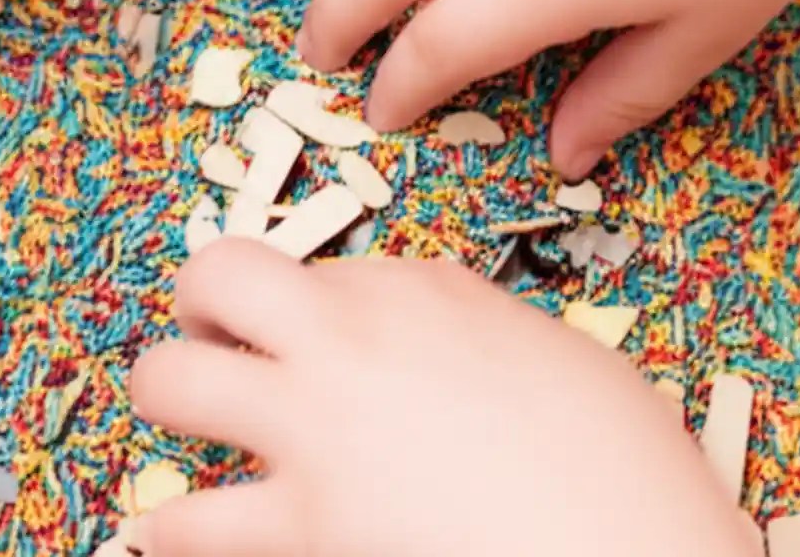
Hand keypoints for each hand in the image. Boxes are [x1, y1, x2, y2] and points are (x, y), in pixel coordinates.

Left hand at [129, 239, 757, 556]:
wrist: (631, 547)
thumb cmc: (625, 463)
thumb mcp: (562, 356)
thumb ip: (481, 331)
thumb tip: (441, 338)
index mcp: (424, 291)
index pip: (322, 269)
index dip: (312, 307)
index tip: (323, 336)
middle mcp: (352, 338)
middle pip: (219, 275)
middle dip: (205, 304)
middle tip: (220, 341)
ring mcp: (317, 425)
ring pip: (168, 380)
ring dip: (168, 397)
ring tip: (188, 423)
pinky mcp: (306, 523)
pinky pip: (186, 521)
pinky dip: (175, 529)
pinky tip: (186, 533)